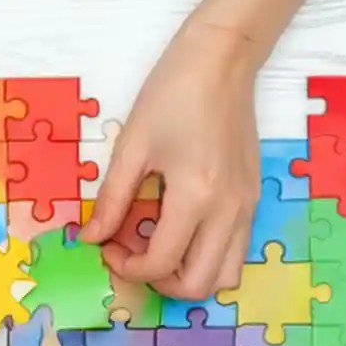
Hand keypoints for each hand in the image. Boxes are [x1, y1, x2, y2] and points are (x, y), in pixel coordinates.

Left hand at [81, 21, 261, 299]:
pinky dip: (207, 255)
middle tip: (134, 255)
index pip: (160, 264)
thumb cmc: (173, 93)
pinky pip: (235, 249)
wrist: (224, 60)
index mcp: (196, 197)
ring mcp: (247, 207)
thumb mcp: (132, 146)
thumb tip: (91, 236)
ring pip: (225, 275)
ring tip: (161, 246)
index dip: (126, 266)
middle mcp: (229, 211)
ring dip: (189, 274)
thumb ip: (112, 199)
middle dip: (160, 283)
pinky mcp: (253, 198)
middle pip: (200, 285)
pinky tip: (181, 227)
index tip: (107, 246)